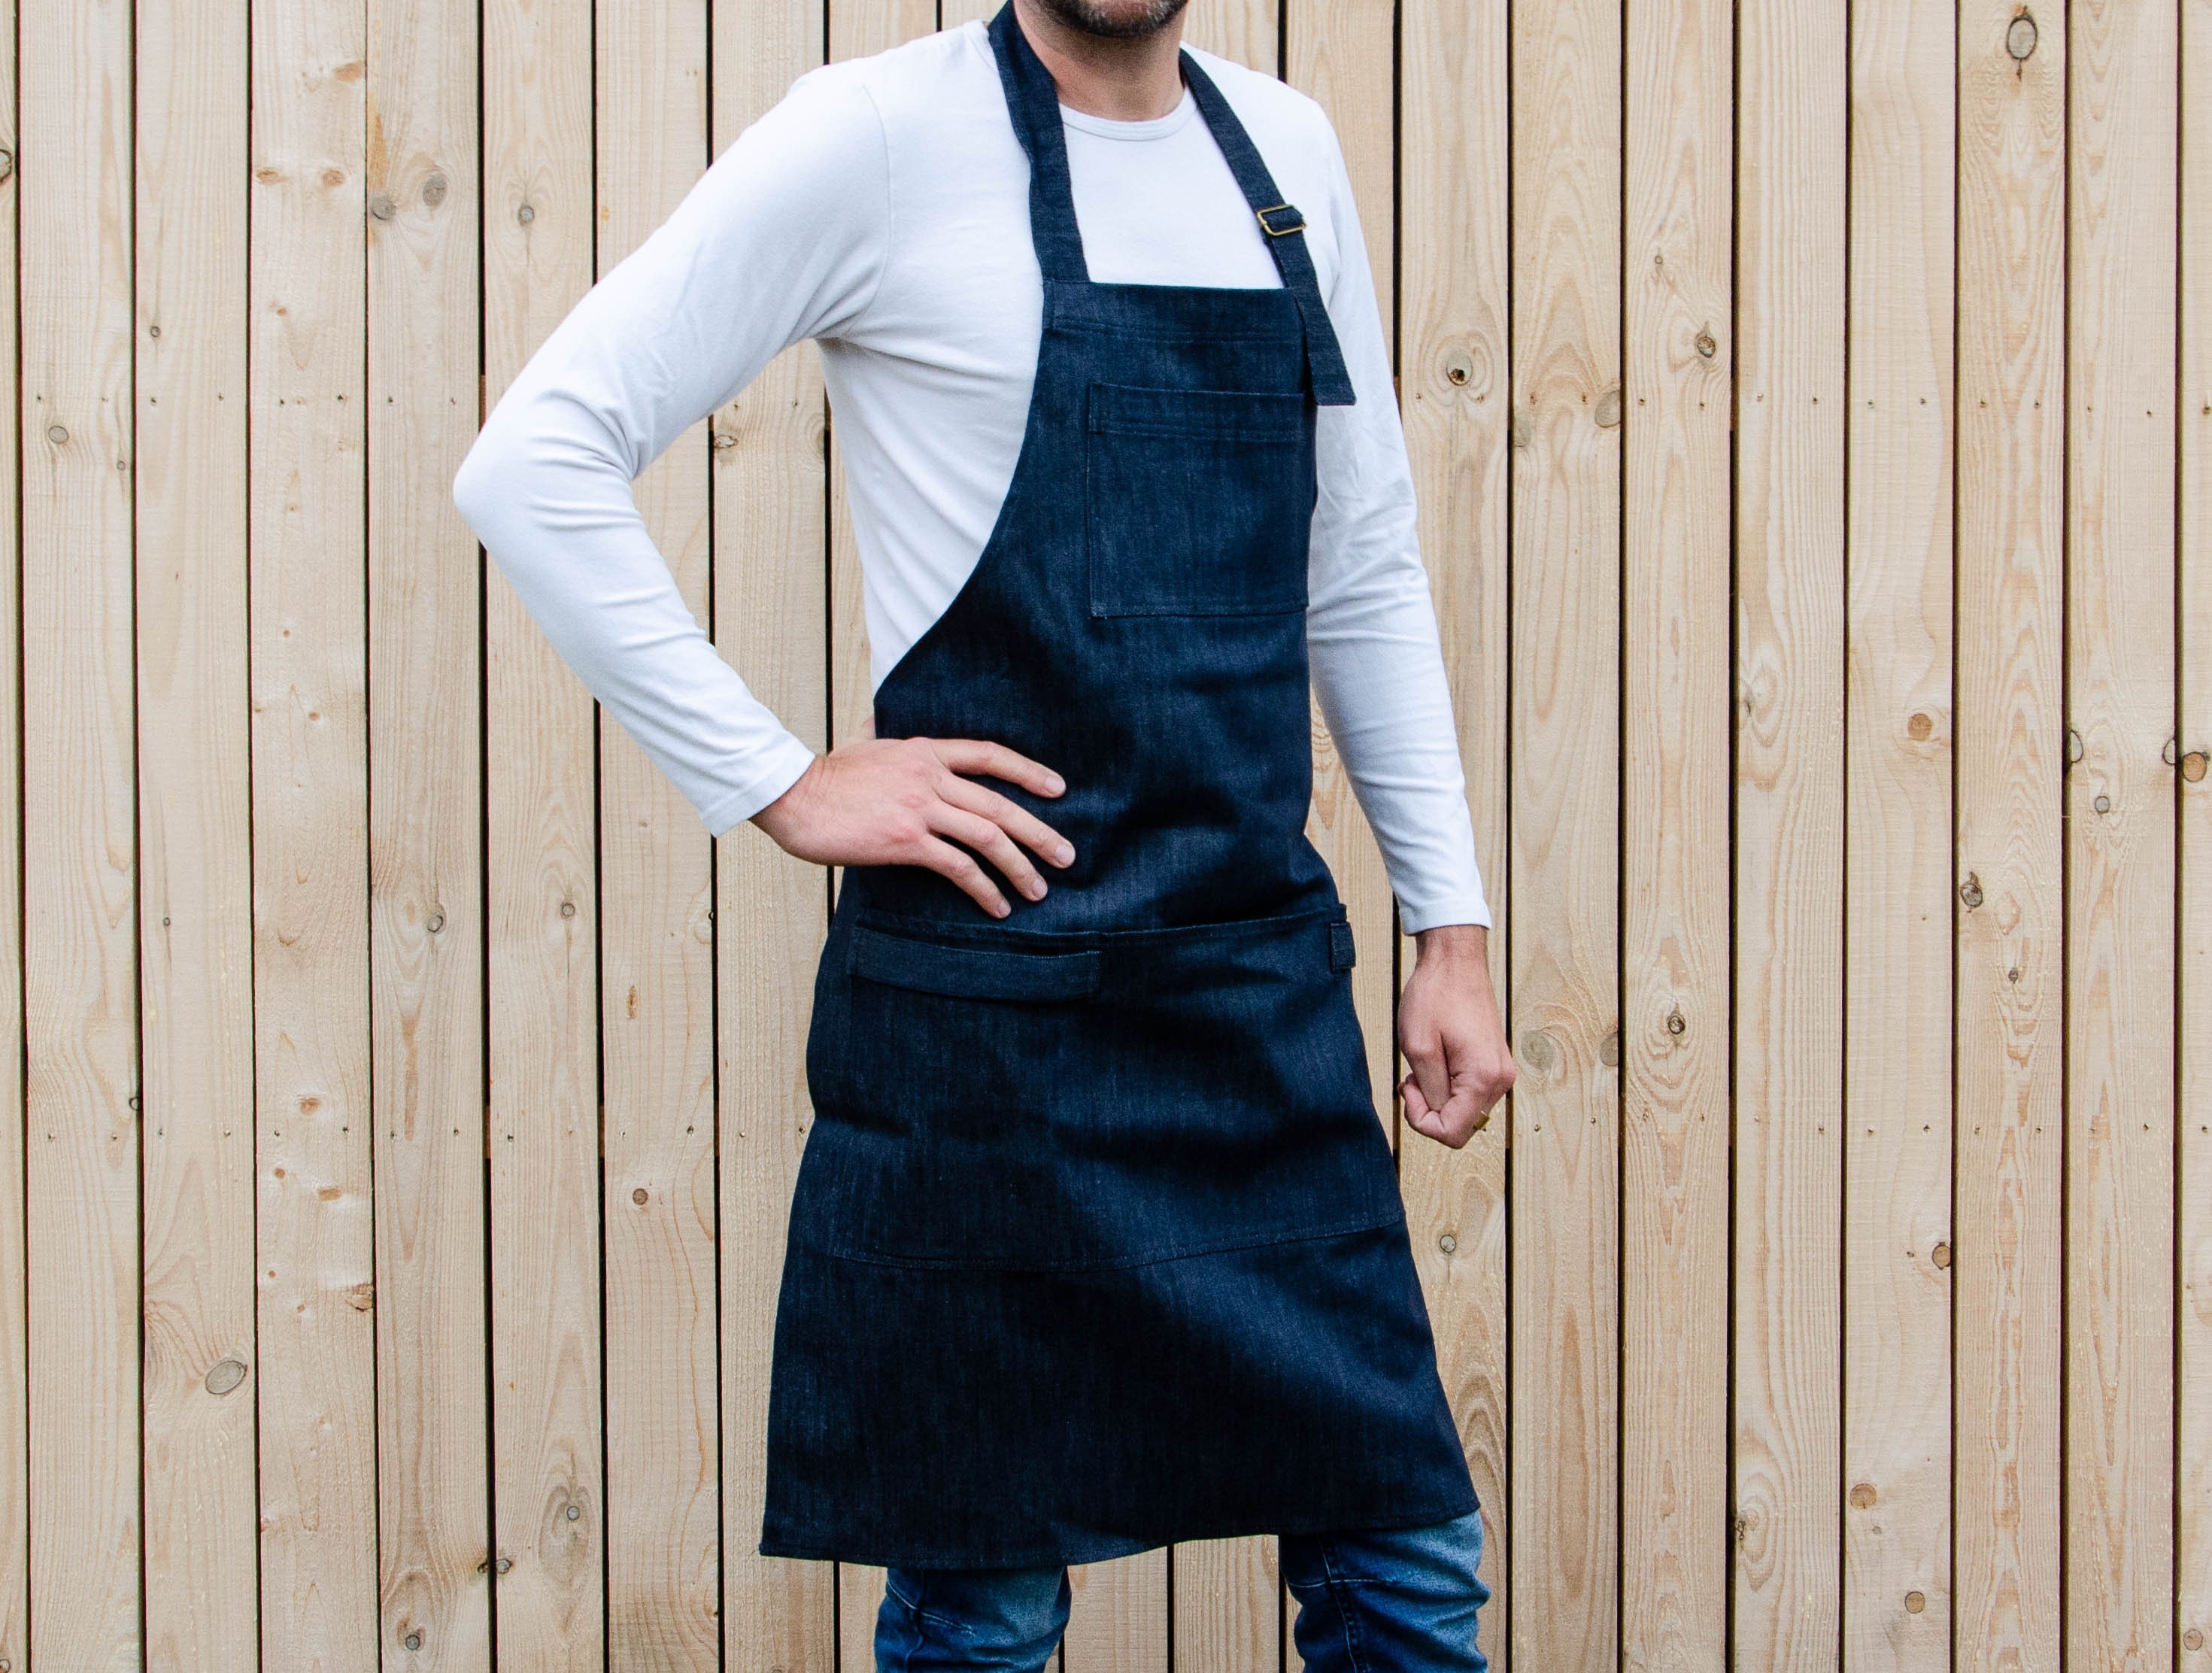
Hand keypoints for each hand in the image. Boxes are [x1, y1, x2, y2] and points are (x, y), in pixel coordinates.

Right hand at [752, 736, 1074, 918]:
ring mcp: (919, 807)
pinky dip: (983, 888)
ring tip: (1038, 890)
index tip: (1058, 789)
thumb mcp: (863, 746)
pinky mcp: (905, 840)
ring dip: (1019, 866)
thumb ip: (882, 739)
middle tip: (1066, 856)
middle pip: (999, 803)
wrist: (792, 795)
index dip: (1028, 771)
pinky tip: (996, 905)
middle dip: (1039, 832)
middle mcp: (928, 776)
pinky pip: (958, 866)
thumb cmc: (823, 778)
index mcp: (923, 751)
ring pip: (987, 836)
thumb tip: (874, 722)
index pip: (988, 755)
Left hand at [1397, 924, 1513, 1147]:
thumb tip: (1438, 1116)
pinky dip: (1449, 1087)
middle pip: (1461, 1126)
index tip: (1409, 1087)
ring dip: (1439, 1097)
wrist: (1455, 962)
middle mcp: (1501, 1080)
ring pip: (1465, 1111)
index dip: (1422, 1121)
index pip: (1453, 1133)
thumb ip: (1429, 1092)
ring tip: (1425, 1064)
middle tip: (1413, 1077)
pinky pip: (1470, 1094)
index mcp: (1484, 1078)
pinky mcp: (1495, 1064)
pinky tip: (1437, 1062)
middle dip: (1430, 1110)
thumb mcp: (1418, 1047)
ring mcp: (1501, 1072)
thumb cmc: (1434, 996)